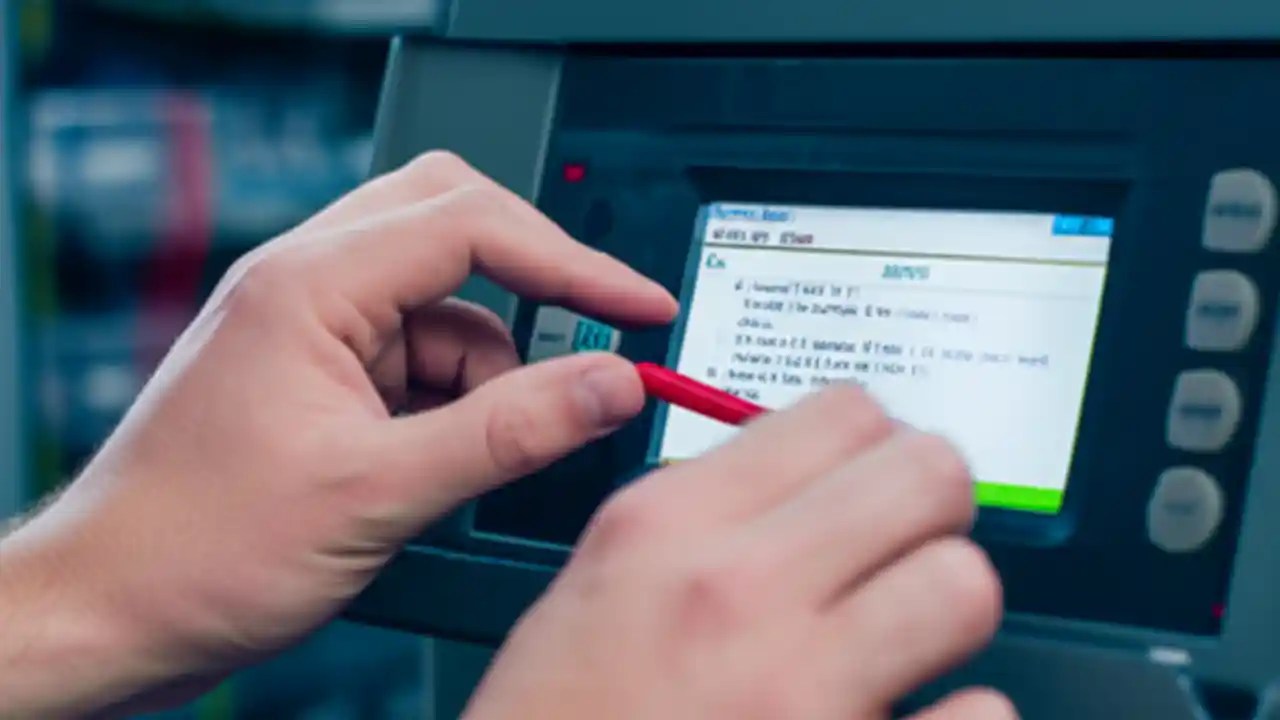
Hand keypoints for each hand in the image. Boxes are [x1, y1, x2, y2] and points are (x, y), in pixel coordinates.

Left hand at [0, 151, 676, 716]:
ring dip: (488, 362)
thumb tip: (608, 384)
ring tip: (475, 448)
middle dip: (532, 283)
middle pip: (453, 223)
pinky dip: (455, 395)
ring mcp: (310, 326)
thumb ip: (509, 432)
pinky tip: (438, 457)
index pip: (472, 223)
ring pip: (442, 298)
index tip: (638, 304)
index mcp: (309, 284)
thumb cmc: (197, 551)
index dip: (572, 262)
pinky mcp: (318, 371)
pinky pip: (417, 352)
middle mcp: (306, 284)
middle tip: (591, 341)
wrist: (111, 612)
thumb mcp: (378, 493)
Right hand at [466, 389, 1013, 719]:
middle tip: (904, 543)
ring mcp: (798, 688)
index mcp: (669, 525)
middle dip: (931, 504)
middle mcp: (738, 590)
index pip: (844, 411)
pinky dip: (963, 715)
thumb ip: (703, 514)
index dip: (875, 442)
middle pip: (929, 474)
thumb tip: (809, 478)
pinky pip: (981, 714)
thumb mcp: (598, 582)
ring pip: (964, 584)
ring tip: (908, 632)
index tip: (867, 477)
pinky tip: (915, 719)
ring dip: (946, 605)